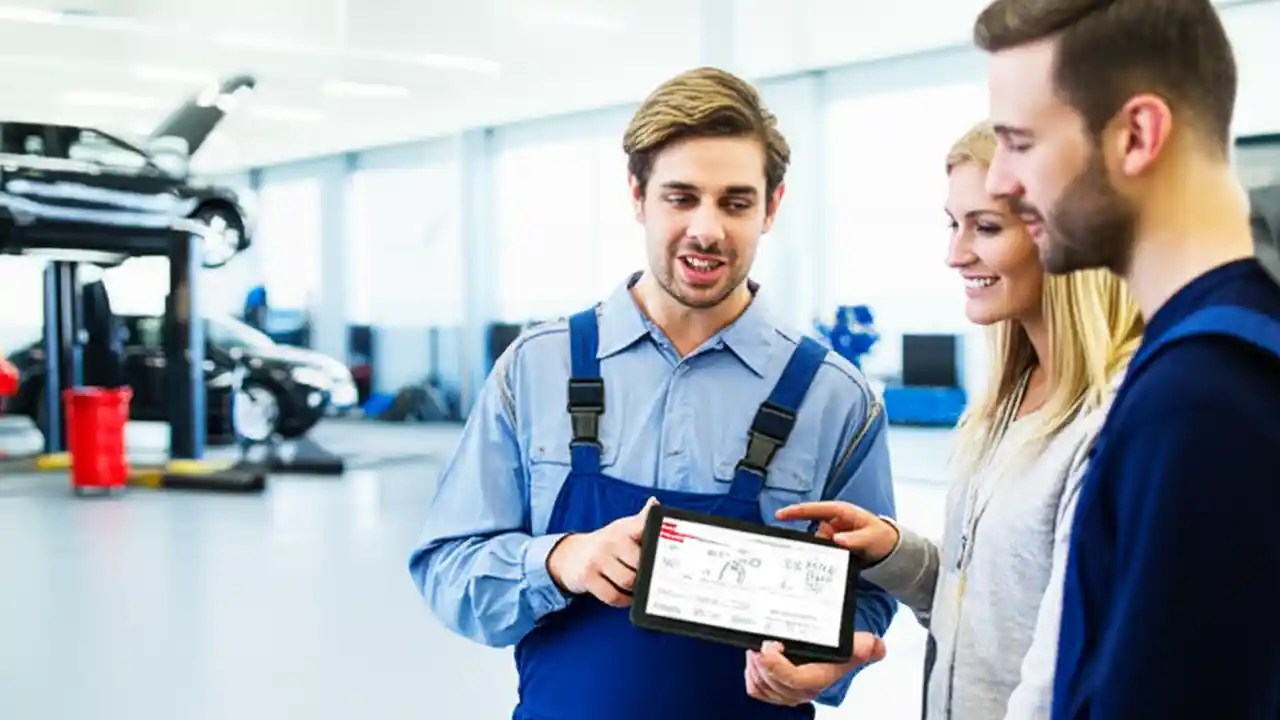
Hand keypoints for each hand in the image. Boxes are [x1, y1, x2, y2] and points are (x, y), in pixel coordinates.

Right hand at [547, 497, 657, 607]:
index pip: (643, 524)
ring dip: (637, 589)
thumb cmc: (607, 543)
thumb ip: (641, 521)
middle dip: (649, 574)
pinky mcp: (587, 577)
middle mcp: (610, 541)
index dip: (656, 532)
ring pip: (628, 581)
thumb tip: (655, 503)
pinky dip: (623, 600)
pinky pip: (613, 596)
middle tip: (656, 579)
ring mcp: (597, 559)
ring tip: (642, 589)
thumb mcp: (622, 529)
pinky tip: (627, 597)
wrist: (570, 554)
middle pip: (640, 562)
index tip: (668, 545)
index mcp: (623, 528)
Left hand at [745, 634, 886, 705]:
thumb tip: (875, 646)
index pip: (795, 680)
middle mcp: (802, 691)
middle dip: (761, 660)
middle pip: (773, 681)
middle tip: (759, 639)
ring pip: (762, 684)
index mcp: (819, 680)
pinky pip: (756, 688)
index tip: (770, 644)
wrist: (835, 658)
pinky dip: (752, 674)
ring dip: (755, 665)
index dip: (778, 665)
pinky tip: (755, 659)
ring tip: (756, 644)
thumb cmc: (840, 652)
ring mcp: (787, 693)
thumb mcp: (857, 645)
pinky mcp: (774, 691)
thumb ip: (866, 645)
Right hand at [775, 501, 898, 564]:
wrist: (890, 550)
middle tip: (816, 555)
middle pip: (814, 530)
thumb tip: (836, 539)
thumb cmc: (882, 538)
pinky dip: (825, 556)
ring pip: (818, 542)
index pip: (815, 509)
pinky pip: (824, 549)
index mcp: (841, 512)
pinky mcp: (834, 544)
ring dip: (823, 552)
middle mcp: (834, 520)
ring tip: (838, 560)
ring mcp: (833, 532)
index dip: (796, 511)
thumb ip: (855, 539)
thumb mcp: (871, 538)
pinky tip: (830, 563)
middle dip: (814, 543)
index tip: (780, 515)